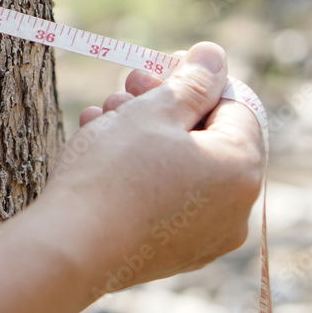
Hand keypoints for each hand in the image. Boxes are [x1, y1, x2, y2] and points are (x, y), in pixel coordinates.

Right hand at [41, 42, 263, 295]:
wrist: (69, 249)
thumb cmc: (112, 173)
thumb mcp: (153, 111)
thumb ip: (192, 81)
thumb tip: (214, 57)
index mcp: (242, 169)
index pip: (235, 105)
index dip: (196, 78)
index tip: (158, 65)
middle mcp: (235, 210)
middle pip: (206, 138)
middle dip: (164, 106)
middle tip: (124, 85)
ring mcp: (204, 239)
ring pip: (180, 169)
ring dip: (144, 136)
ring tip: (100, 117)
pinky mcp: (171, 256)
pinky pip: (165, 201)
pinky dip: (139, 173)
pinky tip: (100, 152)